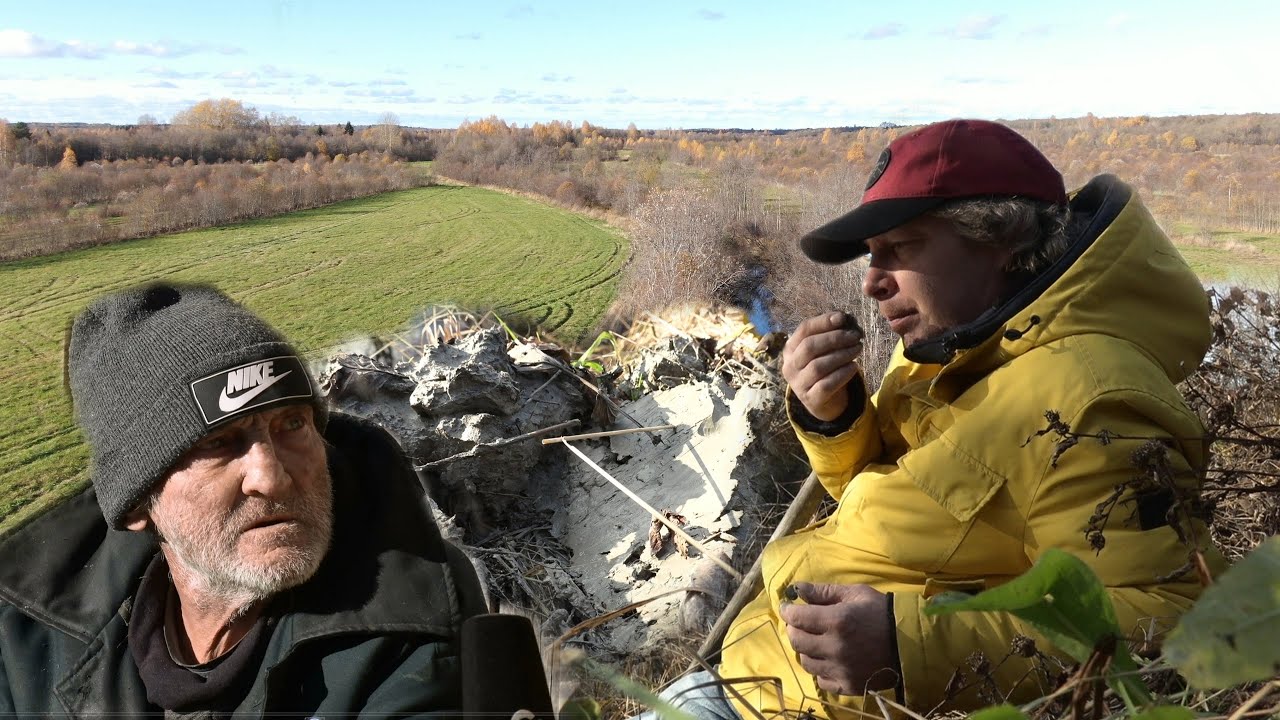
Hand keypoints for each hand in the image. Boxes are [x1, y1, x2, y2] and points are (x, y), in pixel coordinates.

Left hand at [780, 583, 896, 695]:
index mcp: (837, 621)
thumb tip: (797, 588)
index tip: (788, 608)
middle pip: (797, 641)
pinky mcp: (848, 686)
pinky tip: (828, 658)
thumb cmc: (881, 612)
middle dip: (794, 629)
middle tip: (800, 623)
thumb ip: (824, 592)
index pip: (796, 618)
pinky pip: (821, 680)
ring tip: (815, 640)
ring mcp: (841, 670)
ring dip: (806, 649)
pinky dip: (821, 669)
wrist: (911, 642)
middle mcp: (835, 648)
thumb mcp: (855, 594)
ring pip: (806, 662)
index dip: (787, 611)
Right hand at [782, 312, 863, 421]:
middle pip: (809, 347)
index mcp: (790, 349)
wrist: (826, 401)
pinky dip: (842, 374)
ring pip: (818, 366)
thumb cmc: (826, 369)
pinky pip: (826, 385)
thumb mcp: (824, 350)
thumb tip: (841, 317)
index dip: (823, 321)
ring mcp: (798, 385)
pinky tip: (854, 367)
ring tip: (857, 349)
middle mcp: (790, 367)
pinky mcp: (811, 400)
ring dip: (841, 355)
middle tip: (855, 336)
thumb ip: (830, 333)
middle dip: (835, 338)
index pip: (803, 330)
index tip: (842, 318)